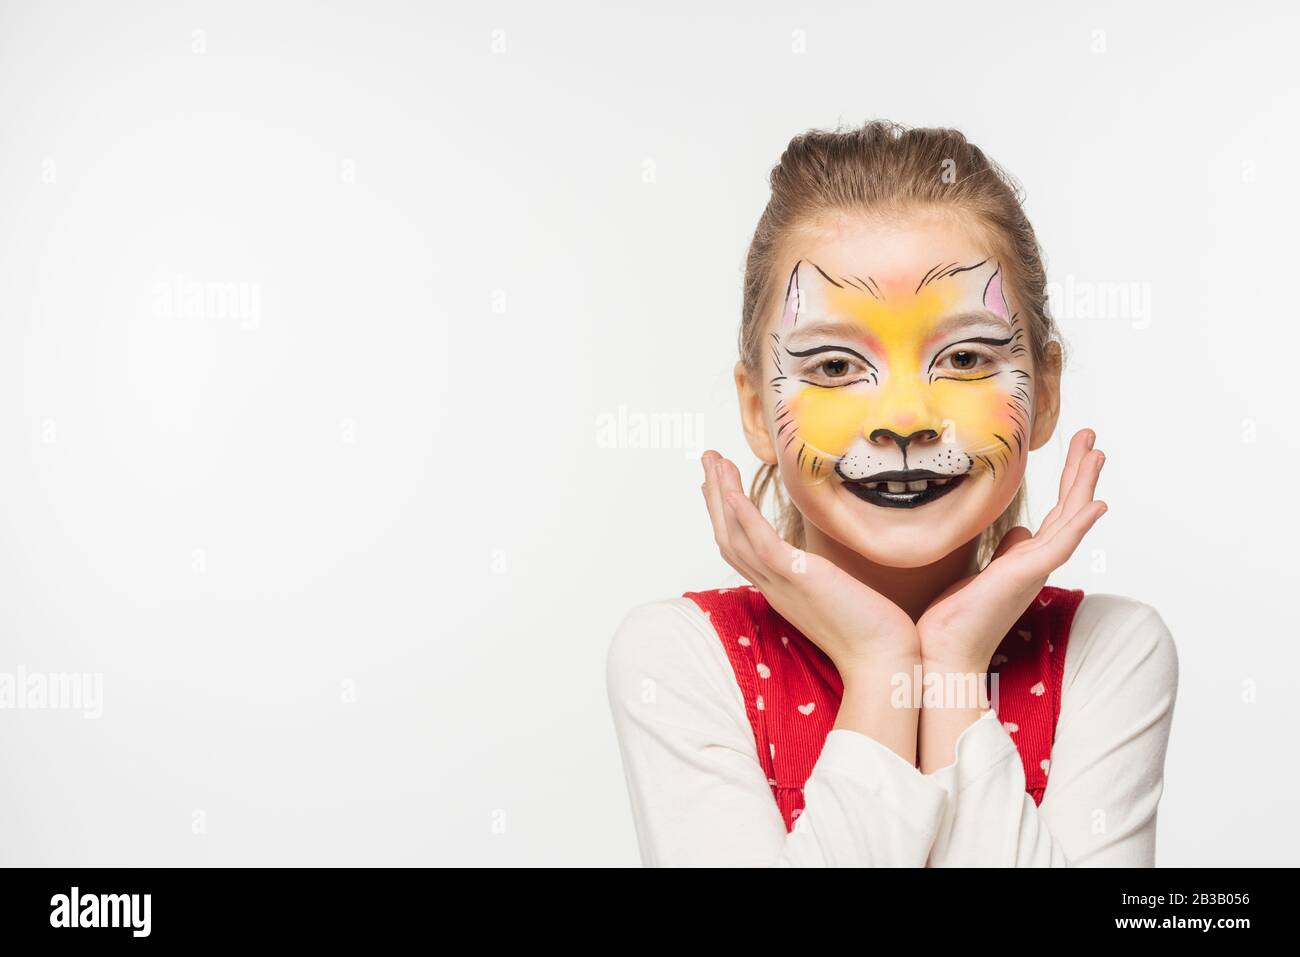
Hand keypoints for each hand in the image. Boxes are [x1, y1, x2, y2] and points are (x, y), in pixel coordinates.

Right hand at [700, 451, 919, 676]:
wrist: (882, 660)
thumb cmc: (870, 630)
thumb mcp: (837, 594)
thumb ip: (824, 577)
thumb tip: (830, 564)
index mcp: (779, 588)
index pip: (741, 547)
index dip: (725, 514)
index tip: (718, 484)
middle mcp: (771, 586)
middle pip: (728, 537)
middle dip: (714, 496)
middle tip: (707, 459)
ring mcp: (781, 583)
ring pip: (736, 536)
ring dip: (721, 495)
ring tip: (714, 461)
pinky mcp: (798, 579)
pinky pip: (761, 545)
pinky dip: (743, 517)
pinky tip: (732, 492)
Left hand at [916, 428, 1107, 673]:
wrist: (944, 652)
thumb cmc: (957, 618)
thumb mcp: (982, 572)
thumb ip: (1005, 552)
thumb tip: (1020, 531)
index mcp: (1026, 559)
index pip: (1055, 513)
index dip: (1067, 481)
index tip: (1077, 449)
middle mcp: (1036, 563)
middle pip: (1067, 509)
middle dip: (1079, 472)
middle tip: (1091, 436)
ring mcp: (1034, 570)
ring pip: (1069, 520)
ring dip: (1084, 485)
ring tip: (1096, 453)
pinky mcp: (1025, 577)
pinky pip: (1059, 547)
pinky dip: (1079, 524)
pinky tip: (1097, 503)